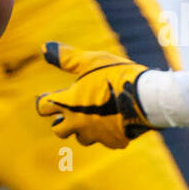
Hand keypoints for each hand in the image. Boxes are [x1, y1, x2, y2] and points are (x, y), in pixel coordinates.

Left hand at [34, 42, 152, 148]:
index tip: (45, 98)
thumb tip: (44, 47)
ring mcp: (96, 135)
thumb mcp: (90, 61)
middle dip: (61, 122)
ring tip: (89, 118)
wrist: (145, 97)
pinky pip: (106, 140)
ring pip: (82, 138)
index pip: (43, 107)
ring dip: (83, 129)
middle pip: (59, 130)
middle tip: (67, 112)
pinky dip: (107, 132)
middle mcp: (78, 123)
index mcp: (68, 103)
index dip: (43, 102)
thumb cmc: (115, 75)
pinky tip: (113, 122)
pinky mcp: (114, 141)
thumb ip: (66, 57)